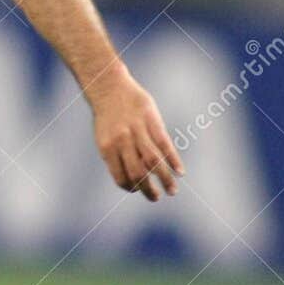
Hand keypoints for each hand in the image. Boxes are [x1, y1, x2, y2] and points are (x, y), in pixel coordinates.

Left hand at [91, 68, 183, 201]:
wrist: (109, 86)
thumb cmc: (108, 116)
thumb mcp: (104, 137)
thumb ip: (116, 155)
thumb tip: (131, 178)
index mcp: (107, 148)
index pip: (121, 176)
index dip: (130, 187)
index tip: (137, 189)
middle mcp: (122, 142)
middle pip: (138, 173)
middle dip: (148, 189)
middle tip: (156, 198)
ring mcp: (138, 131)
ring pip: (153, 161)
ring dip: (164, 179)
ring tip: (172, 191)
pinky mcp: (151, 121)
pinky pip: (164, 144)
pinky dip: (173, 159)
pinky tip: (180, 172)